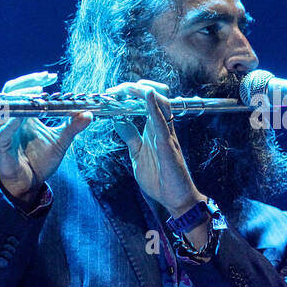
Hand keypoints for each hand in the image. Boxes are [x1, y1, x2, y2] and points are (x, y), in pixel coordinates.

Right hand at [0, 71, 93, 203]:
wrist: (29, 183)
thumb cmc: (40, 161)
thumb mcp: (60, 140)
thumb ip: (73, 126)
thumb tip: (89, 113)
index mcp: (21, 114)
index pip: (22, 89)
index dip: (35, 80)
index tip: (52, 77)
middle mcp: (7, 118)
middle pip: (11, 91)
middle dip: (28, 83)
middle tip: (45, 80)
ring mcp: (0, 130)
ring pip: (4, 107)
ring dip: (21, 98)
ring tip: (38, 94)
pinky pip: (2, 130)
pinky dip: (11, 122)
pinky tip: (22, 117)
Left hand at [106, 80, 203, 214]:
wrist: (175, 199)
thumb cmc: (160, 178)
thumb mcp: (137, 153)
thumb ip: (130, 136)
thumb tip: (118, 121)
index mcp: (154, 129)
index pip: (145, 102)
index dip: (129, 93)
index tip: (111, 93)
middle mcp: (162, 127)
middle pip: (155, 95)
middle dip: (134, 88)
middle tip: (115, 89)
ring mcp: (167, 134)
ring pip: (161, 102)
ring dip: (142, 91)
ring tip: (126, 87)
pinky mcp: (168, 145)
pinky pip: (162, 121)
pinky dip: (154, 106)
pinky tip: (146, 95)